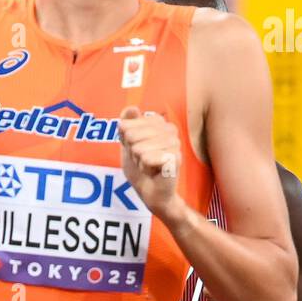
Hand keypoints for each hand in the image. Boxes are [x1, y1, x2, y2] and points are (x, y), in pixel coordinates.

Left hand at [118, 106, 181, 220]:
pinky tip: (154, 171)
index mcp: (159, 123)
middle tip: (143, 160)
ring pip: (138, 147)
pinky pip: (147, 158)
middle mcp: (169, 129)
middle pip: (132, 134)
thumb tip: (131, 107)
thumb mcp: (128, 145)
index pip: (128, 123)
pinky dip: (145, 168)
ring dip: (138, 161)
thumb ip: (127, 126)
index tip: (136, 150)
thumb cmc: (141, 169)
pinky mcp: (176, 157)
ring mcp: (174, 142)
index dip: (125, 141)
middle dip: (132, 151)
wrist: (152, 193)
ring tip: (148, 166)